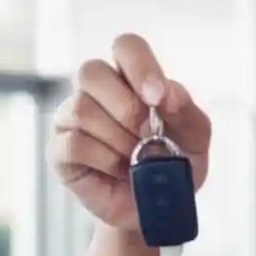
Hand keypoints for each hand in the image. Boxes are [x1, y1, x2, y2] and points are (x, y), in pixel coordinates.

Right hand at [49, 33, 210, 231]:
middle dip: (127, 108)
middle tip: (149, 136)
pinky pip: (75, 142)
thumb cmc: (174, 164)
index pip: (126, 47)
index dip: (140, 66)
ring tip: (136, 158)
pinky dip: (105, 159)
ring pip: (82, 109)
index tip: (158, 98)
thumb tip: (167, 92)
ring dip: (119, 139)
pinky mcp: (60, 149)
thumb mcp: (195, 138)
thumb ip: (186, 110)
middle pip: (91, 72)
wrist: (158, 208)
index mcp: (130, 78)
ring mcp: (72, 118)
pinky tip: (119, 170)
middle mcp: (96, 91)